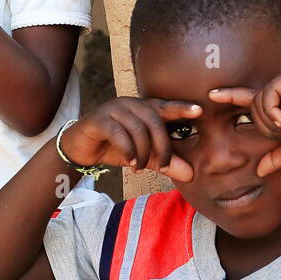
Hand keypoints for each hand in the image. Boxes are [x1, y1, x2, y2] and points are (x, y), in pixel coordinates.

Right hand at [59, 97, 200, 181]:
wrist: (80, 149)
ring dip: (143, 152)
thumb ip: (165, 162)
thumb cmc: (115, 148)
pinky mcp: (98, 119)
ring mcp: (113, 109)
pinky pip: (118, 132)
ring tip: (141, 168)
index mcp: (144, 108)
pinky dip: (127, 150)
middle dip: (162, 146)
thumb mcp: (144, 157)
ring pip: (137, 128)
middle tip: (165, 167)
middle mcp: (130, 104)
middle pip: (154, 121)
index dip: (182, 107)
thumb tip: (191, 175)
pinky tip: (130, 163)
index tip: (199, 111)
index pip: (166, 106)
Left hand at [208, 68, 280, 176]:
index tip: (211, 95)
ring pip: (259, 98)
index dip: (231, 96)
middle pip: (252, 103)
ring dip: (269, 120)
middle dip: (263, 124)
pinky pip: (269, 91)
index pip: (250, 98)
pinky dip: (273, 110)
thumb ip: (274, 158)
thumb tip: (258, 170)